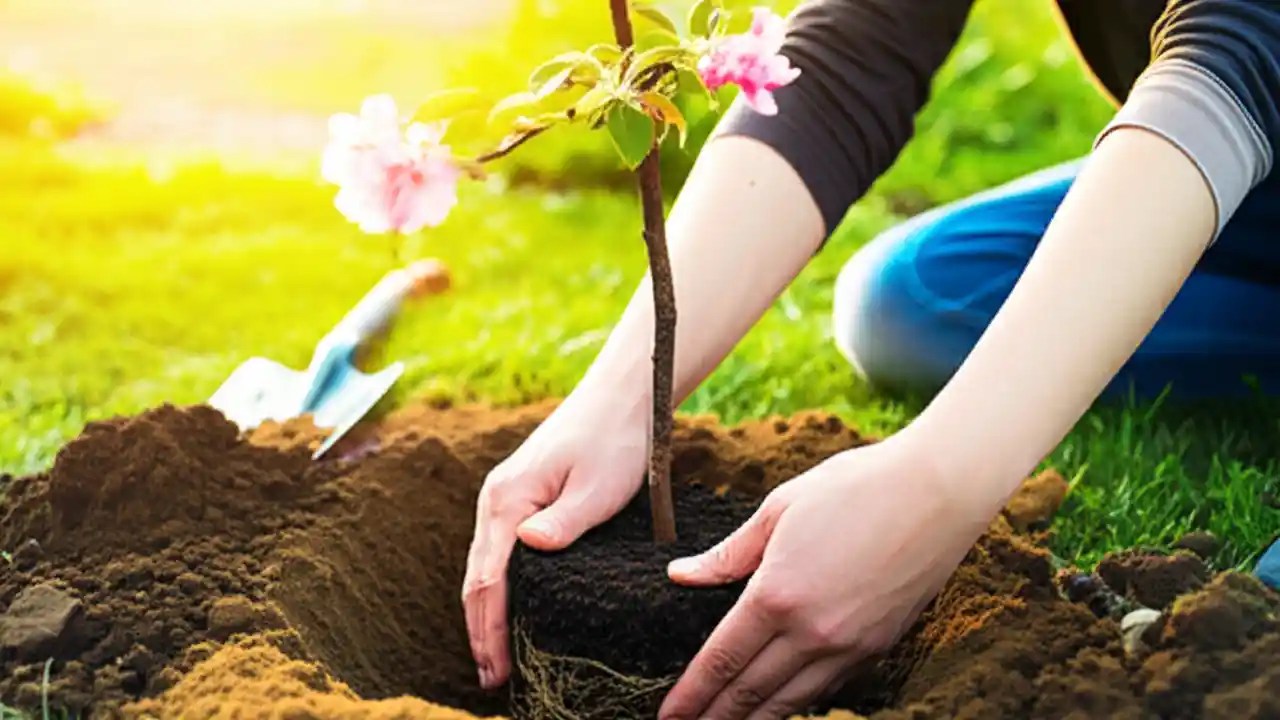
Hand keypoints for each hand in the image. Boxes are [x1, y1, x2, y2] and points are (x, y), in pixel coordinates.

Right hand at [462, 389, 648, 689]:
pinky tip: (511, 610)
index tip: (497, 670)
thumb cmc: (614, 439)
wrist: (621, 396)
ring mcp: (505, 498)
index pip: (487, 580)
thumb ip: (565, 522)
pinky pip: (499, 553)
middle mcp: (496, 500)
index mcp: (507, 500)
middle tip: (493, 680)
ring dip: (487, 613)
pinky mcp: (521, 498)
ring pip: (485, 567)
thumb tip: (530, 549)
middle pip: (476, 579)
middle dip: (481, 632)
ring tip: (497, 658)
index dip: (490, 631)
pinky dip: (498, 588)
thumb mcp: (598, 487)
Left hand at [658, 434, 992, 719]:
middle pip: (750, 692)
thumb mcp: (779, 509)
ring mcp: (849, 645)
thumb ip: (729, 554)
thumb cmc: (854, 487)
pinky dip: (797, 703)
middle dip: (714, 718)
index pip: (721, 660)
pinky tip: (780, 706)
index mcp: (776, 594)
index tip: (668, 715)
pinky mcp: (879, 647)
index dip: (691, 694)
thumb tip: (680, 576)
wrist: (939, 492)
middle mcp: (812, 632)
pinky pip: (827, 688)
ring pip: (790, 701)